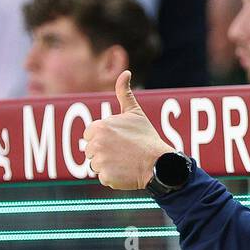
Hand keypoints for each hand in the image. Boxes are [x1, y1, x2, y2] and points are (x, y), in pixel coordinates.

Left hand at [82, 71, 174, 189]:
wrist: (159, 163)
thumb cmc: (147, 138)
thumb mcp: (135, 113)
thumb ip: (124, 93)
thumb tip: (126, 72)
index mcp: (99, 127)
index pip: (90, 136)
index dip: (104, 139)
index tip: (118, 141)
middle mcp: (96, 144)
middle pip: (91, 151)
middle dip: (104, 153)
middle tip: (123, 153)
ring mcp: (100, 161)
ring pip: (96, 165)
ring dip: (108, 165)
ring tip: (125, 162)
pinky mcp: (105, 177)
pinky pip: (104, 178)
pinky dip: (114, 177)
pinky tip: (126, 172)